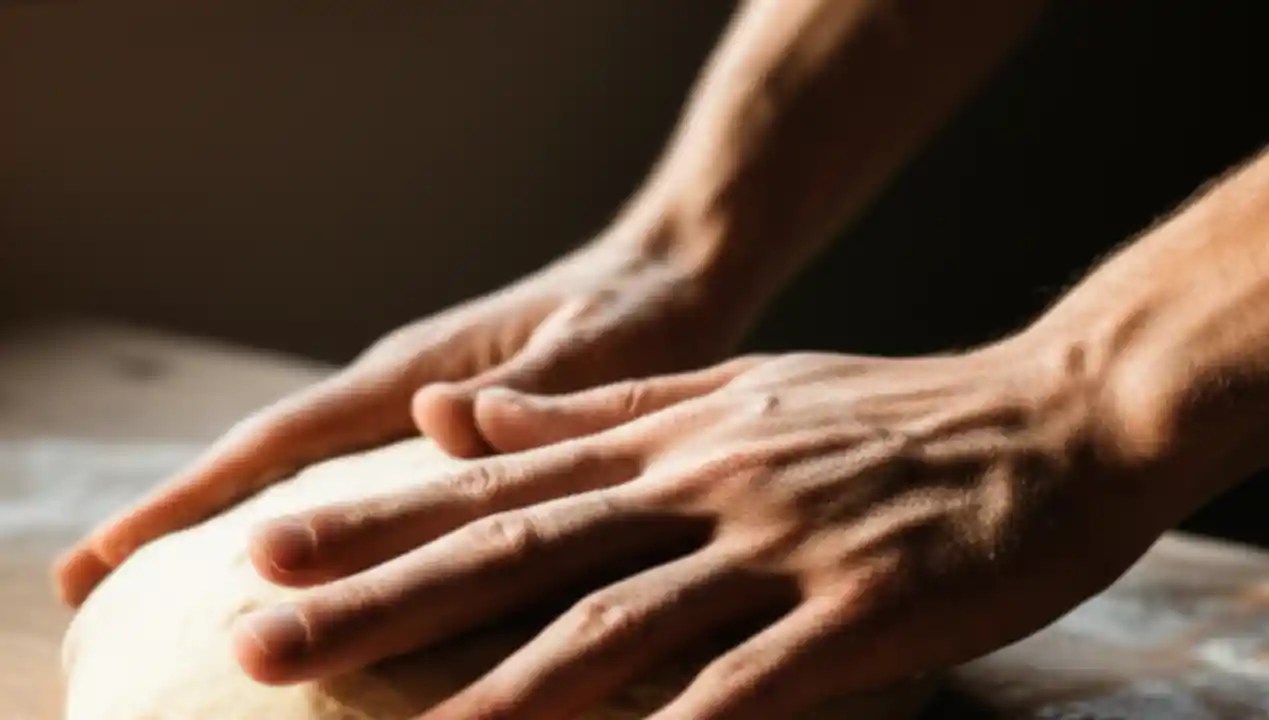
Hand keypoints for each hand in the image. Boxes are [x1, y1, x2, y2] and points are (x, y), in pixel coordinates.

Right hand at [55, 230, 751, 606]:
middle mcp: (403, 391)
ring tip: (165, 589)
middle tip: (87, 588)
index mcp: (417, 374)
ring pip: (307, 470)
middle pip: (268, 461)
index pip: (281, 442)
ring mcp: (423, 408)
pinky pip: (363, 476)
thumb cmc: (641, 312)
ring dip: (233, 522)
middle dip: (177, 517)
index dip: (189, 499)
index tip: (107, 556)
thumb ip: (528, 389)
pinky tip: (311, 566)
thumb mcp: (597, 353)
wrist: (670, 274)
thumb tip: (437, 421)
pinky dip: (313, 516)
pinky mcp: (454, 425)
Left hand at [231, 343, 1170, 718]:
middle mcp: (706, 483)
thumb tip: (458, 412)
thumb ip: (596, 409)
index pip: (500, 482)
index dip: (378, 521)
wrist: (1055, 413)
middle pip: (522, 552)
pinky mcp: (866, 609)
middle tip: (260, 644)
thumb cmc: (890, 414)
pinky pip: (759, 684)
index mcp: (673, 436)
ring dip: (501, 692)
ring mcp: (784, 546)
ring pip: (618, 626)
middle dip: (384, 604)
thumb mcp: (734, 391)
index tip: (268, 552)